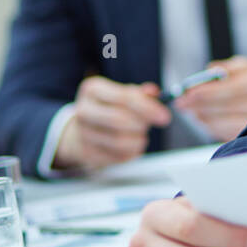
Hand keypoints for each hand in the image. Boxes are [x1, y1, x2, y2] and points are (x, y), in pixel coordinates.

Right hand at [54, 76, 170, 169]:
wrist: (81, 128)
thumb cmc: (106, 108)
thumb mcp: (120, 93)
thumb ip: (139, 93)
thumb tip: (154, 92)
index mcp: (92, 89)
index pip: (124, 97)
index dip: (148, 108)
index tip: (165, 116)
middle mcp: (83, 110)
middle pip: (119, 119)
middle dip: (141, 125)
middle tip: (148, 126)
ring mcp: (82, 133)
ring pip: (119, 141)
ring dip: (138, 140)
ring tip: (140, 136)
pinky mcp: (86, 153)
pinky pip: (117, 157)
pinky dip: (131, 153)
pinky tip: (132, 145)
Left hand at [172, 56, 246, 141]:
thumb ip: (231, 67)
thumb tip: (210, 70)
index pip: (230, 88)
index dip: (206, 91)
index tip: (187, 92)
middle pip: (226, 106)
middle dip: (200, 105)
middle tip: (182, 103)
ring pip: (227, 123)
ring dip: (204, 118)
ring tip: (192, 111)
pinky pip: (230, 134)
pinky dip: (213, 128)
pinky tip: (205, 120)